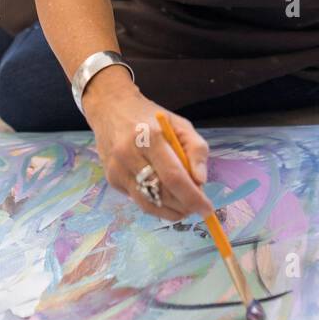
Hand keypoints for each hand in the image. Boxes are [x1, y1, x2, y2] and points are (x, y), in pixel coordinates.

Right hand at [82, 66, 212, 221]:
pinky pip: (139, 200)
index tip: (207, 208)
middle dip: (184, 205)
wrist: (110, 109)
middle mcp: (128, 155)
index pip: (173, 176)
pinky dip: (156, 203)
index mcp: (148, 137)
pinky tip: (165, 194)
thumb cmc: (150, 117)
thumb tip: (200, 181)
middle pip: (161, 193)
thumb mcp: (180, 124)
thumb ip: (196, 149)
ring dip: (171, 211)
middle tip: (197, 205)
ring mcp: (117, 170)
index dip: (192, 196)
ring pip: (148, 204)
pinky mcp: (111, 180)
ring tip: (184, 206)